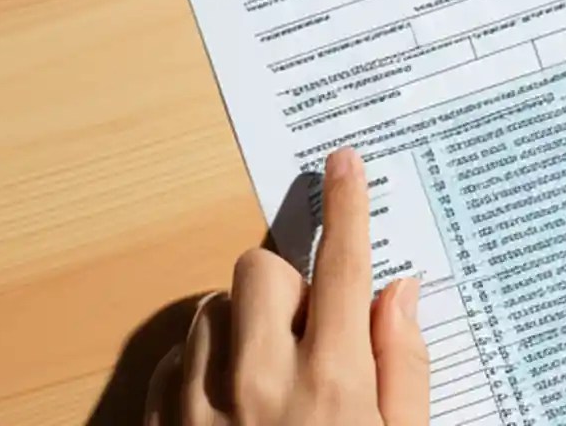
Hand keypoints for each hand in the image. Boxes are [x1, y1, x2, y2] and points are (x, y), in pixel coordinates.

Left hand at [144, 148, 429, 424]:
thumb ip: (404, 369)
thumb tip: (399, 294)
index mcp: (333, 381)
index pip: (342, 268)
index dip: (346, 209)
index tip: (343, 165)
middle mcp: (262, 381)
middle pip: (259, 269)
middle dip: (285, 286)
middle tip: (309, 332)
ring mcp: (202, 404)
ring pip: (211, 310)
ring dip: (242, 328)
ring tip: (269, 379)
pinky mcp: (161, 423)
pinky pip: (175, 360)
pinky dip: (203, 369)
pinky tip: (231, 406)